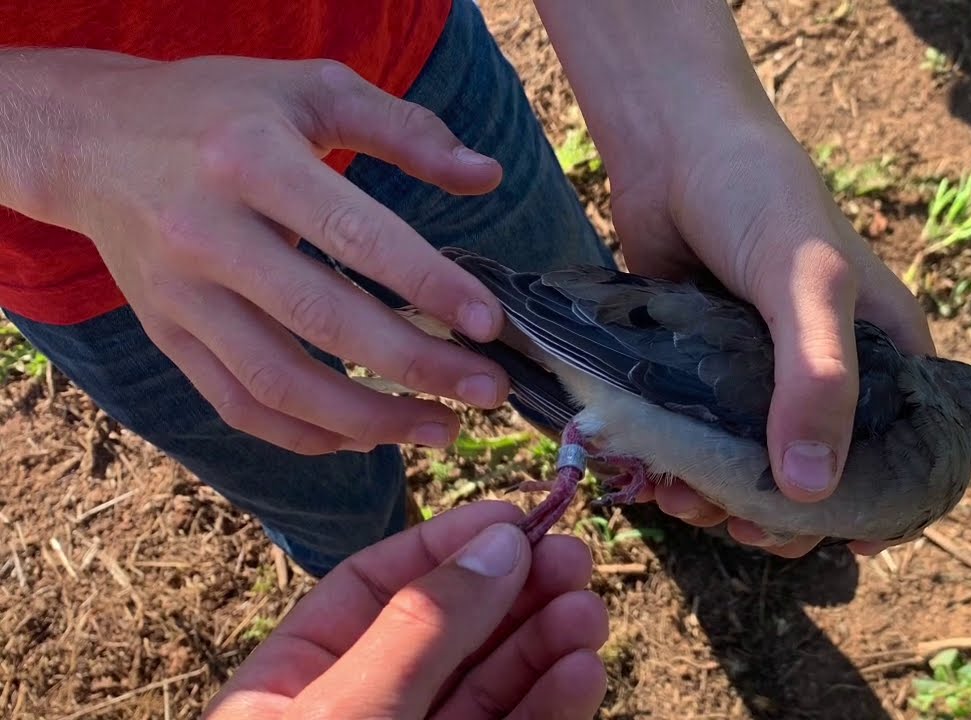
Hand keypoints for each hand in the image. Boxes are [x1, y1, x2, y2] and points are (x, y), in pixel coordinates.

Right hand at [7, 49, 512, 454]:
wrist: (90, 140)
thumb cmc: (220, 110)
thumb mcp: (310, 89)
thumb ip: (404, 128)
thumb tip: (487, 174)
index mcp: (251, 160)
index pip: (355, 236)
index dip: (428, 285)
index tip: (489, 324)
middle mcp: (208, 234)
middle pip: (324, 321)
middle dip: (418, 367)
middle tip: (490, 391)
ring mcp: (181, 296)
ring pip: (281, 383)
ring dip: (371, 420)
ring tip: (444, 428)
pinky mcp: (168, 336)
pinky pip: (240, 405)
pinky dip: (308, 434)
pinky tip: (369, 436)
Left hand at [205, 500, 607, 718]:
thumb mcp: (347, 713)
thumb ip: (422, 629)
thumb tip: (498, 542)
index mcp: (292, 685)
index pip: (375, 587)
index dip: (447, 544)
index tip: (513, 517)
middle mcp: (360, 708)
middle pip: (447, 630)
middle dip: (514, 589)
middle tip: (572, 552)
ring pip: (490, 684)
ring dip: (544, 642)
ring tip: (588, 606)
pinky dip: (552, 703)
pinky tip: (583, 669)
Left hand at [614, 122, 932, 557]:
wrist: (673, 148)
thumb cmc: (761, 199)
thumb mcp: (807, 285)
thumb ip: (817, 382)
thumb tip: (812, 494)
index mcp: (888, 356)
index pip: (908, 454)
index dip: (882, 505)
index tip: (842, 544)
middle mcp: (832, 376)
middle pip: (823, 477)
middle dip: (783, 515)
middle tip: (742, 523)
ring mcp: (764, 380)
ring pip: (755, 470)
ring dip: (722, 501)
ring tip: (684, 501)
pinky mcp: (705, 378)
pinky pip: (701, 445)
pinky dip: (683, 471)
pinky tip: (656, 479)